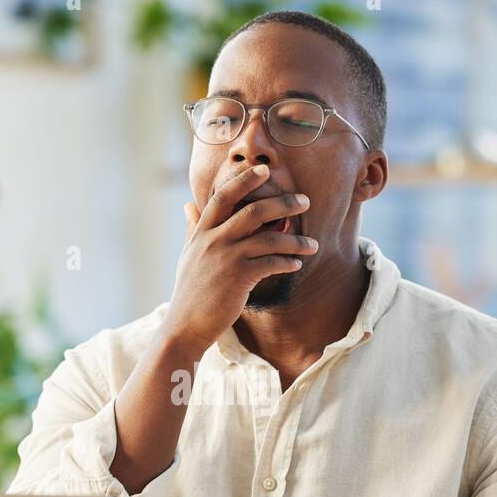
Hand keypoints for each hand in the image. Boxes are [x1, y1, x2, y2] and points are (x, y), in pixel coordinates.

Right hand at [164, 164, 316, 352]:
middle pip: (253, 211)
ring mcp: (226, 258)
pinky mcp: (238, 278)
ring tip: (312, 245)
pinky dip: (287, 261)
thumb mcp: (187, 255)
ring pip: (269, 238)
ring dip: (296, 240)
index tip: (265, 170)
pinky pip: (271, 263)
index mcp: (202, 232)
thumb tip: (188, 205)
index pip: (224, 196)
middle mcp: (214, 240)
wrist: (184, 326)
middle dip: (283, 203)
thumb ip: (192, 228)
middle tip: (305, 201)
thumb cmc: (189, 292)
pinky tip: (297, 264)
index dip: (245, 180)